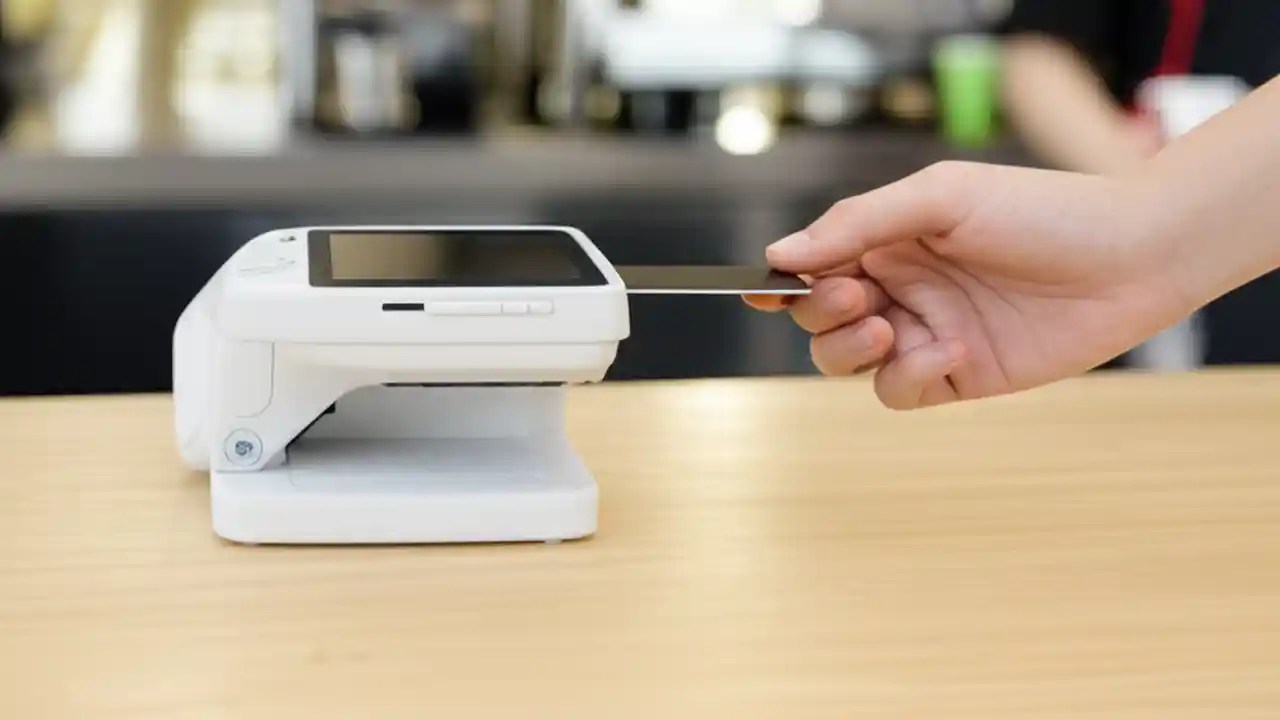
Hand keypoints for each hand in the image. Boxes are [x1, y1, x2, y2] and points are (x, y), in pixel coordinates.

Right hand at [746, 161, 1194, 409]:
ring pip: (847, 361)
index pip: (815, 266)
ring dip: (849, 350)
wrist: (1131, 258)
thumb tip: (782, 255)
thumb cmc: (1042, 211)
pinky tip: (948, 352)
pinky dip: (909, 377)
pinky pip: (900, 390)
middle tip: (857, 299)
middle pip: (820, 320)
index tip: (759, 291)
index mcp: (889, 240)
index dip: (781, 283)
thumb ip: (859, 224)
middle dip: (822, 313)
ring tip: (888, 330)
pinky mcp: (958, 376)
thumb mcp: (942, 198)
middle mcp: (901, 288)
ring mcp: (927, 333)